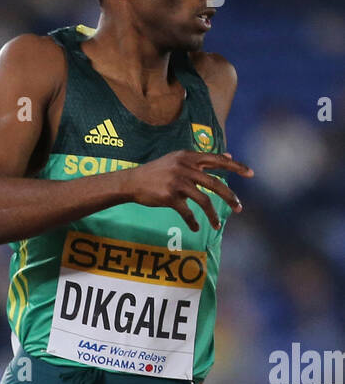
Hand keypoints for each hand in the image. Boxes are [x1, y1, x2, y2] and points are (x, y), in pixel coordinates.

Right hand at [125, 151, 252, 231]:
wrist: (132, 182)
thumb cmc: (157, 171)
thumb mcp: (179, 159)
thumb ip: (202, 159)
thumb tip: (228, 155)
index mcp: (189, 157)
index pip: (218, 160)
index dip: (236, 166)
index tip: (251, 174)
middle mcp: (185, 168)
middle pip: (215, 183)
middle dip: (230, 197)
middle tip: (239, 208)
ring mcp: (178, 183)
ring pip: (204, 200)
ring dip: (213, 215)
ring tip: (218, 225)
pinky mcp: (169, 197)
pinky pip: (186, 212)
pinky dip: (193, 222)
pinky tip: (196, 228)